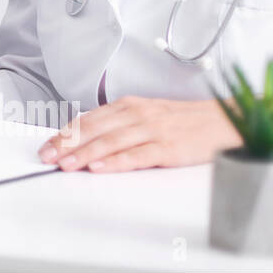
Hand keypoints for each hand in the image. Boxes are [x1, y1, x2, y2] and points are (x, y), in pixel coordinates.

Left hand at [36, 96, 241, 172]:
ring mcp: (153, 130)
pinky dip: (116, 161)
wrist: (225, 122)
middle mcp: (138, 115)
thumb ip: (119, 124)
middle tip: (47, 157)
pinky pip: (137, 155)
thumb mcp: (147, 115)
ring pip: (111, 142)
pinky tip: (99, 167)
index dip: (65, 134)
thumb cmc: (184, 122)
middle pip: (94, 129)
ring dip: (85, 153)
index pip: (89, 120)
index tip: (46, 146)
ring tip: (66, 165)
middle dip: (67, 144)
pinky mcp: (169, 148)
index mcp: (129, 106)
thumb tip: (87, 137)